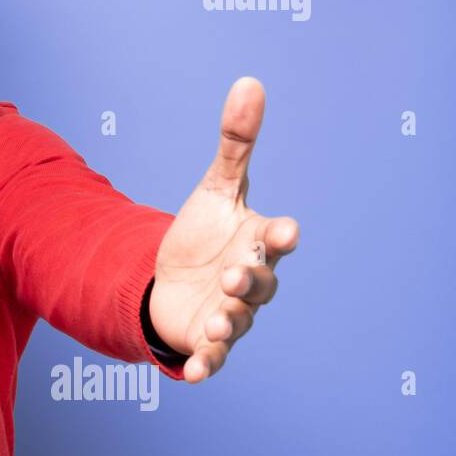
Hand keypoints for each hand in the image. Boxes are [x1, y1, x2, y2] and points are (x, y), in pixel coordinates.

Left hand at [148, 77, 299, 382]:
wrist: (172, 278)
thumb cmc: (205, 233)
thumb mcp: (216, 187)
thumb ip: (235, 143)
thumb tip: (249, 82)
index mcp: (256, 243)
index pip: (276, 239)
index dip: (280, 236)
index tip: (283, 230)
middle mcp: (250, 282)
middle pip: (259, 284)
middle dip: (249, 281)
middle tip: (233, 276)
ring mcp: (231, 314)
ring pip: (238, 322)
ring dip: (230, 322)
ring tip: (217, 319)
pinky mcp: (206, 340)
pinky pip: (210, 357)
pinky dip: (204, 365)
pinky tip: (192, 374)